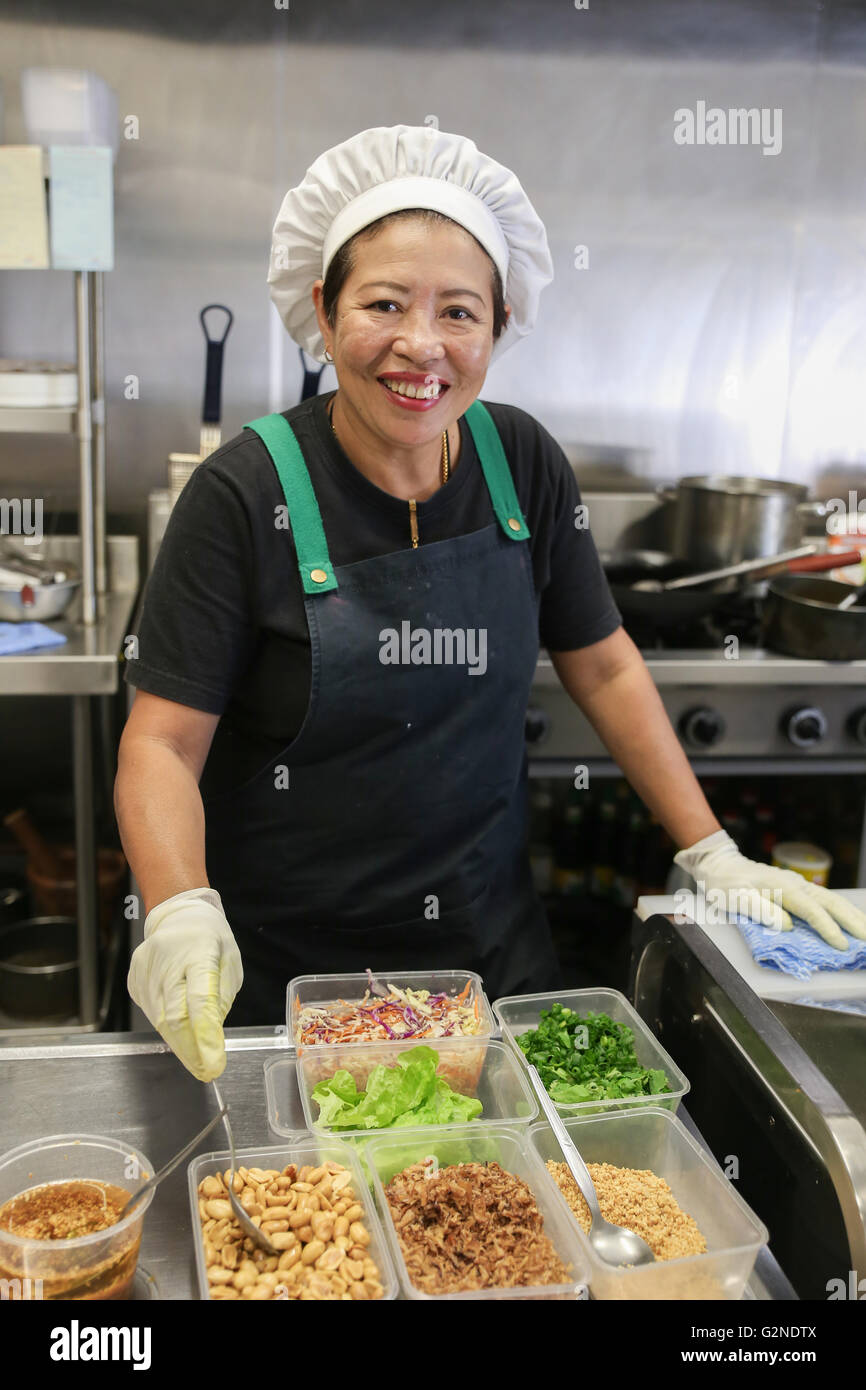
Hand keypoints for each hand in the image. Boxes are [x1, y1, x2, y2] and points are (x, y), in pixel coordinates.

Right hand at [127, 887, 242, 1080]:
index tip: (214, 1063)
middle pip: (175, 1015)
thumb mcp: (229, 961)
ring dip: (180, 1044)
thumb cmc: (211, 939)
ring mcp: (146, 970)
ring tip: (198, 1058)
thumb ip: (222, 996)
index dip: (205, 1035)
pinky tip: (180, 1033)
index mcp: (199, 952)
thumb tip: (212, 1035)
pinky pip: (151, 1012)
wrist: (178, 914)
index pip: (200, 999)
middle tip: (207, 1071)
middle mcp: (168, 961)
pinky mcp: (135, 979)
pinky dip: (167, 1028)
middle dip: (191, 1050)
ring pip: (160, 1019)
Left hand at [674, 829, 865, 950]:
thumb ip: (761, 911)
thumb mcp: (736, 898)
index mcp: (783, 888)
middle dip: (853, 922)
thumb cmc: (726, 884)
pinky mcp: (799, 889)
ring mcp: (800, 885)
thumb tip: (787, 925)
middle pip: (832, 903)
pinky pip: (827, 900)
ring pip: (834, 900)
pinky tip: (852, 919)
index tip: (842, 946)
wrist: (721, 865)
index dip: (828, 929)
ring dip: (853, 916)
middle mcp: (797, 885)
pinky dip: (843, 911)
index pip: (812, 911)